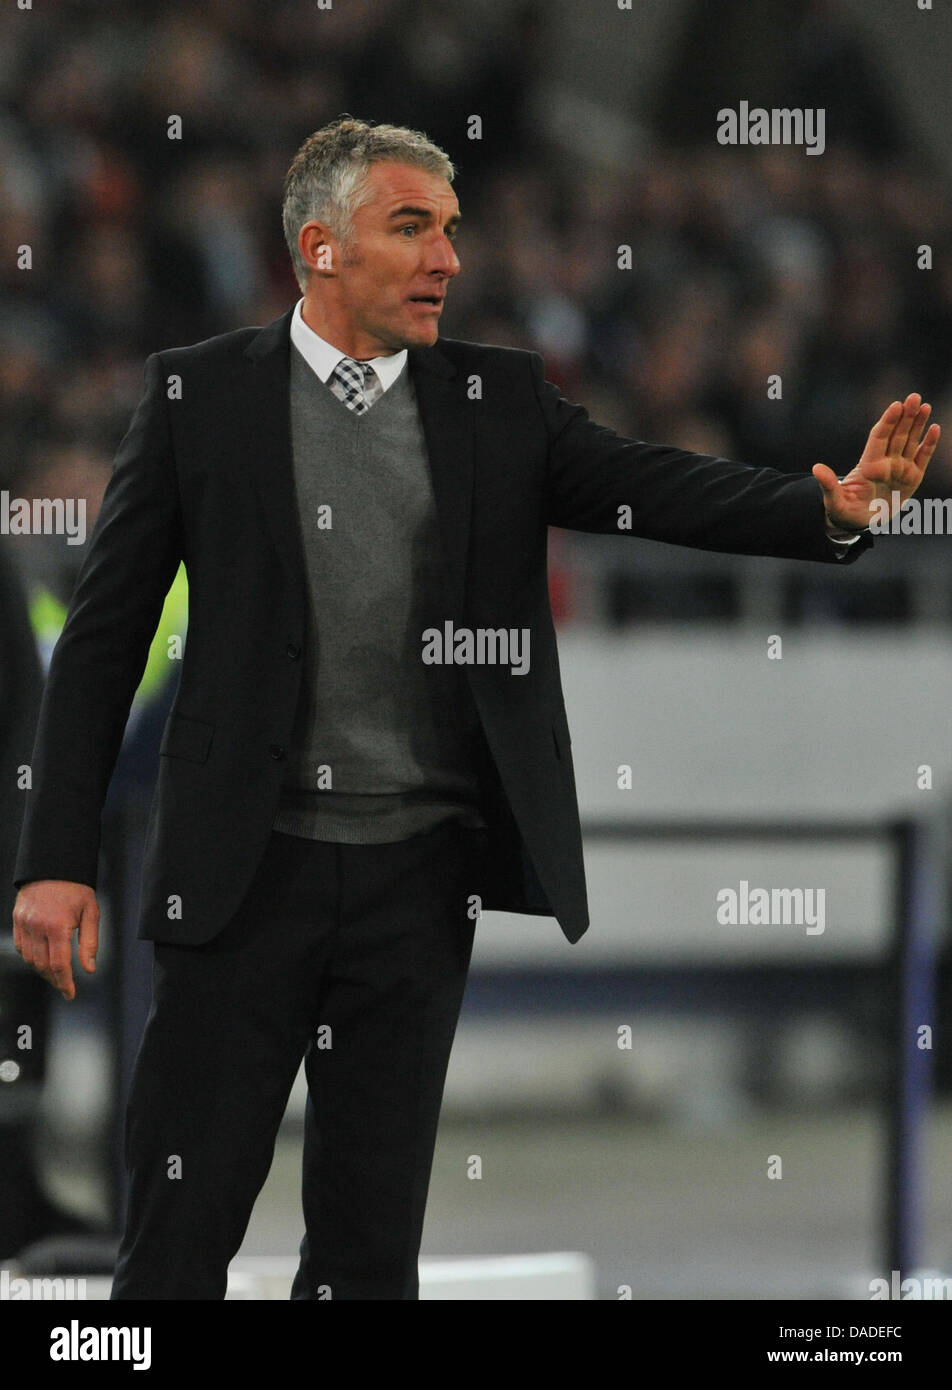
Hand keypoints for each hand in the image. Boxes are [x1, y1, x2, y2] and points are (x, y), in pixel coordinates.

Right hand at [12, 881, 99, 999]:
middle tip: (65, 986)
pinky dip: (30, 957)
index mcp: (58, 926)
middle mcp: (38, 926)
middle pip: (43, 965)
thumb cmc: (75, 888)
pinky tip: (41, 959)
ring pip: (30, 959)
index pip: (59, 964)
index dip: (65, 983)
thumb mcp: (91, 912)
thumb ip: (90, 943)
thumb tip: (89, 969)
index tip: (70, 994)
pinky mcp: (17, 920)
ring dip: (42, 970)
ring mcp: (24, 923)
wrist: (53, 866)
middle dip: (55, 980)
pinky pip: (21, 947)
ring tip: (55, 974)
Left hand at [812, 393, 940, 531]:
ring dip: (918, 424)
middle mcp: (885, 463)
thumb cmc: (844, 511)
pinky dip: (928, 444)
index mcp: (868, 466)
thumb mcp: (834, 501)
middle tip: (914, 397)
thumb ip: (828, 485)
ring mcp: (899, 469)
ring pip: (910, 442)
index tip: (895, 406)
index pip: (879, 438)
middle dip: (906, 416)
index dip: (888, 422)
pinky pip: (921, 457)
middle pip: (896, 435)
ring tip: (924, 405)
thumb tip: (816, 468)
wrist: (858, 522)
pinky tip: (934, 428)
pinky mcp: (912, 478)